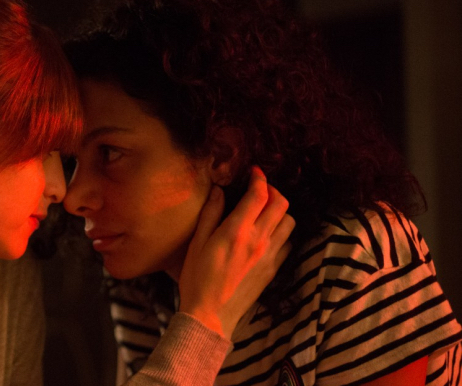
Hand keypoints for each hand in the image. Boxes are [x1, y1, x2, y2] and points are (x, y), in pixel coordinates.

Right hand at [178, 166, 294, 337]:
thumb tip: (220, 191)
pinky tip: (268, 235)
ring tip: (265, 212)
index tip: (253, 172)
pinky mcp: (274, 269)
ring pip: (289, 222)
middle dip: (273, 191)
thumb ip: (210, 213)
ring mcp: (270, 255)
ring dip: (280, 211)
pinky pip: (288, 242)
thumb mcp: (197, 243)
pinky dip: (282, 232)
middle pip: (281, 204)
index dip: (259, 178)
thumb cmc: (197, 279)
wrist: (210, 315)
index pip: (259, 194)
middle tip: (260, 190)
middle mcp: (258, 240)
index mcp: (237, 231)